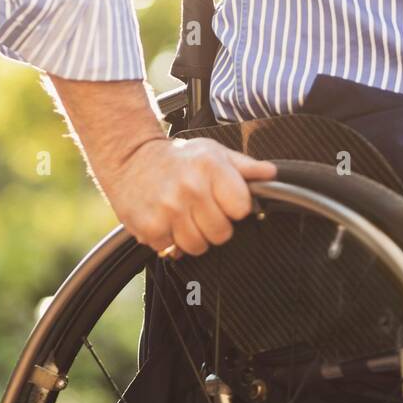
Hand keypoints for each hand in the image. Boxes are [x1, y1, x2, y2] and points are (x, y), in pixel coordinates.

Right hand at [99, 136, 276, 258]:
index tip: (225, 201)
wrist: (130, 157)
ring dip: (194, 236)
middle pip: (222, 233)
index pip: (242, 208)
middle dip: (215, 225)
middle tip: (202, 210)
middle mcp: (191, 189)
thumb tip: (272, 174)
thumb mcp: (213, 152)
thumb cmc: (177, 156)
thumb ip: (244, 166)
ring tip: (184, 216)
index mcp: (211, 168)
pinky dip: (171, 241)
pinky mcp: (150, 227)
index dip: (236, 208)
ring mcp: (169, 210)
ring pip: (198, 247)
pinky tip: (167, 221)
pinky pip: (172, 250)